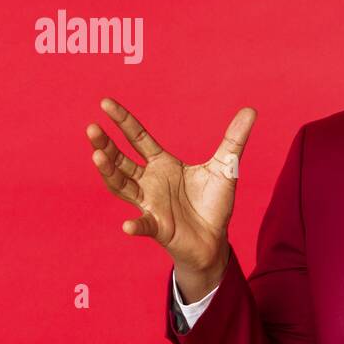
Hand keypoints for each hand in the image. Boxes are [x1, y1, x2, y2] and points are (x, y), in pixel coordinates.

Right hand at [86, 98, 256, 278]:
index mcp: (163, 164)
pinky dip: (136, 226)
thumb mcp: (226, 167)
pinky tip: (128, 225)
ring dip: (109, 173)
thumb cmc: (213, 204)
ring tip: (96, 157)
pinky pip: (144, 225)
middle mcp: (150, 182)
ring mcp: (150, 204)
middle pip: (121, 160)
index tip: (105, 103)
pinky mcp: (158, 227)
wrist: (214, 240)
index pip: (138, 138)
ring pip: (122, 186)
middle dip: (106, 144)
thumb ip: (235, 139)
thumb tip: (251, 110)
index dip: (123, 121)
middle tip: (92, 128)